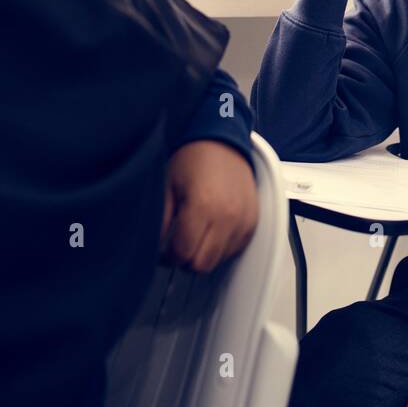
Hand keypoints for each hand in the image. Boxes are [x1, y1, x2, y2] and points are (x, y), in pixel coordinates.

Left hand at [162, 140, 258, 272]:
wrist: (222, 142)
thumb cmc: (194, 159)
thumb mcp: (167, 187)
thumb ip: (160, 221)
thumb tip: (153, 247)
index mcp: (203, 207)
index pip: (183, 254)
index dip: (169, 256)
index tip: (164, 250)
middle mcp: (228, 217)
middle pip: (203, 264)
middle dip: (186, 260)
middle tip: (178, 247)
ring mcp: (244, 221)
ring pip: (220, 260)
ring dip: (204, 255)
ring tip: (195, 237)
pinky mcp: (253, 222)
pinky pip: (235, 250)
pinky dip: (221, 248)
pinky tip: (211, 232)